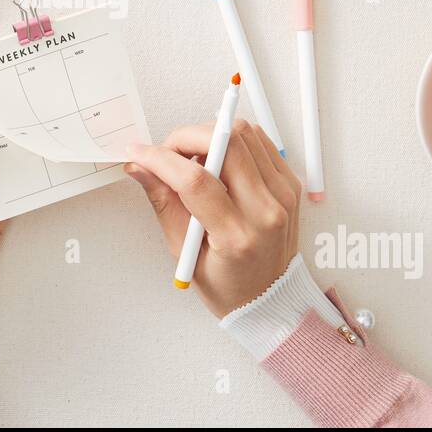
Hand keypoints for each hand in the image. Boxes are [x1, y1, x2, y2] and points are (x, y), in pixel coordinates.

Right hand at [125, 121, 300, 317]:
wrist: (272, 298)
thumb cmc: (229, 285)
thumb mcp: (186, 253)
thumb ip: (164, 203)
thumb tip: (140, 167)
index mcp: (237, 237)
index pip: (196, 181)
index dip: (162, 159)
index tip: (141, 153)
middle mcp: (266, 211)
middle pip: (227, 143)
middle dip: (187, 137)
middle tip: (168, 153)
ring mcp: (283, 194)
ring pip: (245, 133)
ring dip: (210, 136)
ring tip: (193, 160)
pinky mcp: (290, 183)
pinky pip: (260, 141)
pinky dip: (233, 141)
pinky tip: (218, 161)